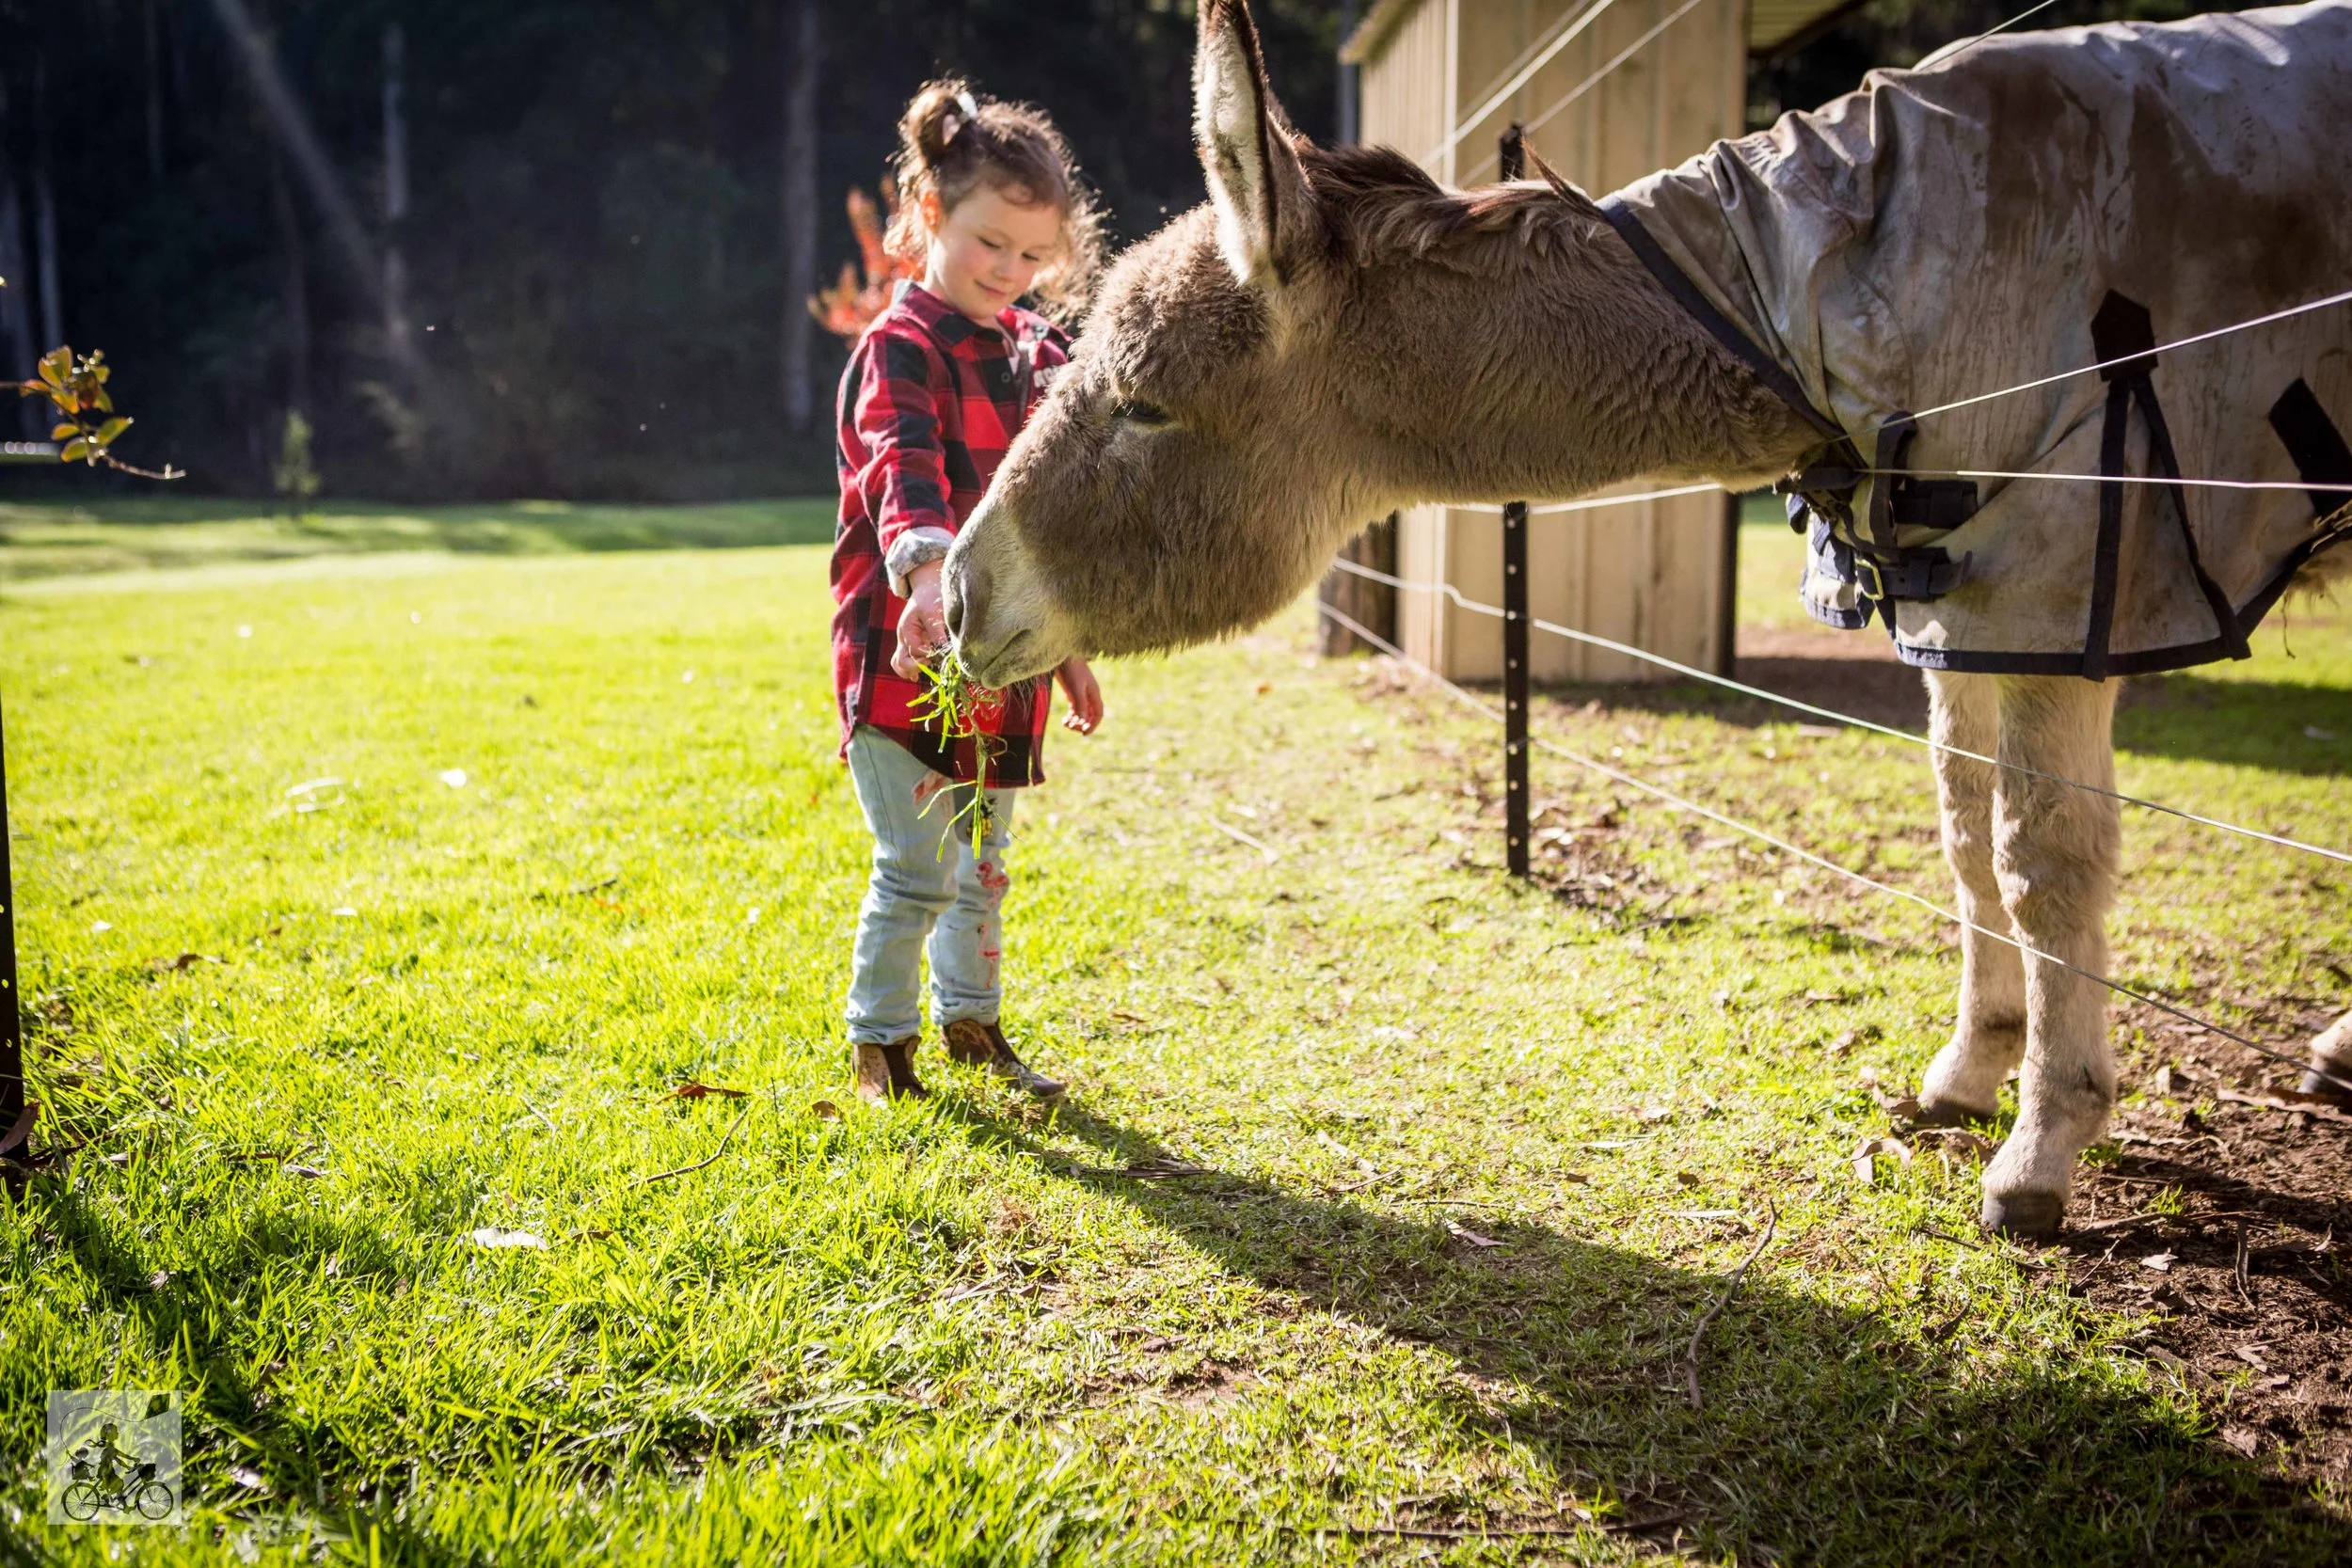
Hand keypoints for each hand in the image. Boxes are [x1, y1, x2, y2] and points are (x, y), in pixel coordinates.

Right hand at [891, 562, 947, 679]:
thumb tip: (942, 649)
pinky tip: (922, 674)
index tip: (939, 655)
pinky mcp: (914, 644)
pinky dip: (914, 669)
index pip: (914, 650)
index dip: (927, 655)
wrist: (927, 588)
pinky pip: (908, 661)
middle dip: (914, 667)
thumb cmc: (930, 596)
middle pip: (900, 662)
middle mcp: (903, 638)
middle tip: (930, 664)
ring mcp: (907, 642)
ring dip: (912, 670)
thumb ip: (935, 631)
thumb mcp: (933, 612)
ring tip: (925, 673)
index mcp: (906, 629)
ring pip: (901, 664)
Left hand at [1055, 657, 1103, 733]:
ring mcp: (1080, 694)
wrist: (1061, 654)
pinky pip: (1074, 709)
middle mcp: (1089, 695)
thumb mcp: (1075, 688)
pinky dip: (1070, 716)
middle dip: (1082, 724)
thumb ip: (1080, 705)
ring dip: (1075, 722)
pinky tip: (1064, 721)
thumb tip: (1082, 722)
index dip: (1092, 725)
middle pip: (1090, 716)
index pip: (1098, 714)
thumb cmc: (1071, 669)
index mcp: (1094, 693)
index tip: (1083, 733)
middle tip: (1072, 727)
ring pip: (1082, 714)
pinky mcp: (1071, 692)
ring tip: (1066, 724)